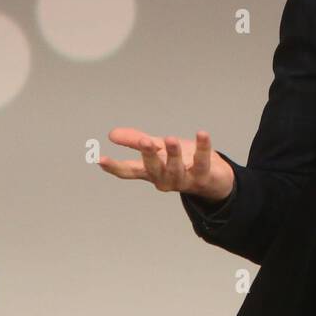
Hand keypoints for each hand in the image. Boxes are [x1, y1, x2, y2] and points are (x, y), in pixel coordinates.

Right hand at [97, 127, 234, 200]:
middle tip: (145, 141)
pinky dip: (202, 148)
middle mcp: (164, 179)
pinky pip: (202, 162)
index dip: (115, 167)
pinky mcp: (203, 177)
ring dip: (173, 154)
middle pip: (153, 169)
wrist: (214, 177)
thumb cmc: (182, 161)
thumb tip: (111, 134)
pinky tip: (202, 134)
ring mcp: (184, 181)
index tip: (101, 159)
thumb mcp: (158, 149)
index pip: (129, 172)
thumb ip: (136, 141)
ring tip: (170, 139)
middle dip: (149, 155)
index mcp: (150, 172)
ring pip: (176, 169)